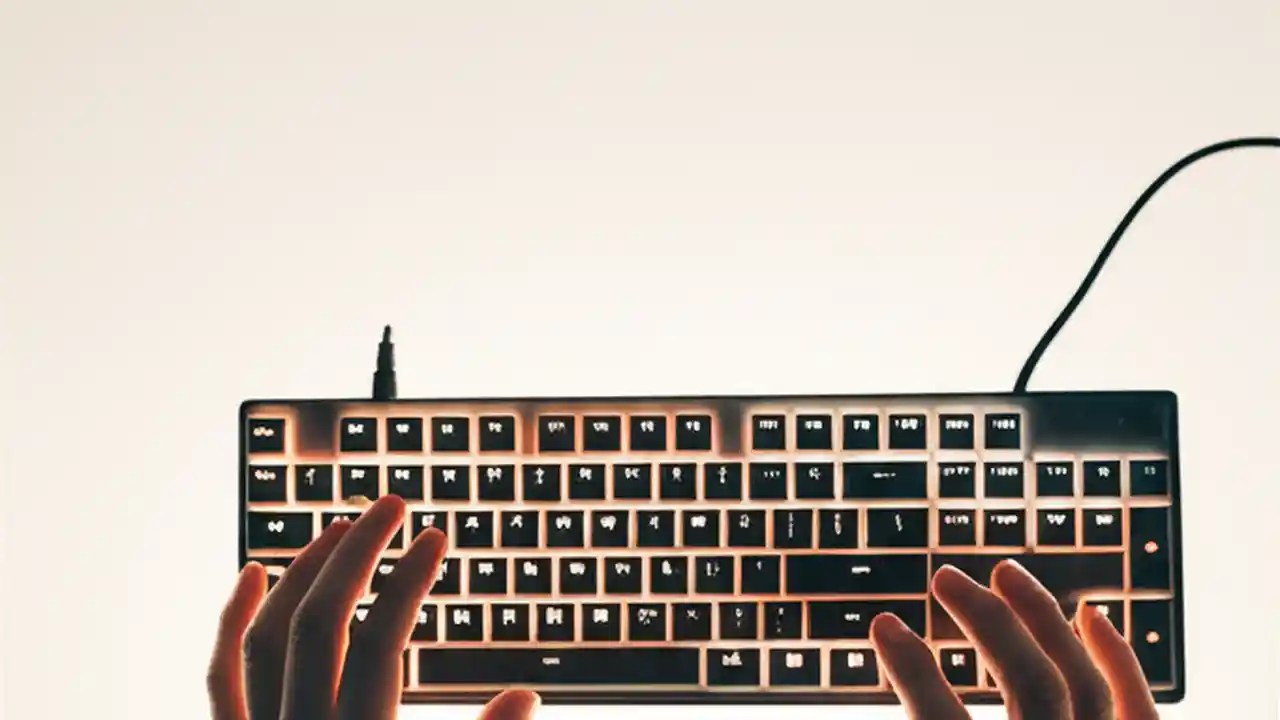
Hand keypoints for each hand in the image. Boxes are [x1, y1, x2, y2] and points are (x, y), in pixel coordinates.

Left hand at [207, 494, 538, 719]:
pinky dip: (231, 621)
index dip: (410, 579)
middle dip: (358, 550)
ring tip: (337, 528)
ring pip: (267, 637)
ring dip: (302, 572)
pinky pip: (218, 678)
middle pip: (322, 620)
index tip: (437, 535)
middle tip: (392, 503)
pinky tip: (252, 574)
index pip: (383, 639)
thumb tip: (528, 693)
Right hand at [871, 561, 1158, 718]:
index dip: (912, 672)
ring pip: (1085, 684)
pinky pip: (1139, 711)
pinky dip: (1119, 661)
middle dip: (989, 622)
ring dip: (1044, 619)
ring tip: (1004, 572)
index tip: (883, 623)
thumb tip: (862, 679)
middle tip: (945, 575)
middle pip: (1033, 685)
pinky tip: (1091, 615)